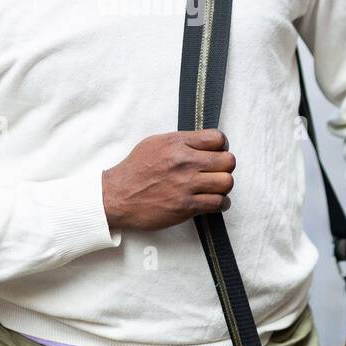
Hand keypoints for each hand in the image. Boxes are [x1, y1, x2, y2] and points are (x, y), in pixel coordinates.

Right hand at [101, 129, 234, 231]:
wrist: (117, 196)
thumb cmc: (134, 170)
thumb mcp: (154, 144)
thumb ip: (180, 141)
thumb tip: (202, 143)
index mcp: (177, 144)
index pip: (217, 138)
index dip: (221, 146)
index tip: (217, 153)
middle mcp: (184, 162)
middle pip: (228, 161)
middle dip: (225, 167)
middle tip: (216, 172)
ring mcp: (186, 185)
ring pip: (226, 182)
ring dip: (223, 186)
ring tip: (215, 188)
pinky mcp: (185, 206)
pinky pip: (218, 203)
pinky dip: (220, 203)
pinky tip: (212, 201)